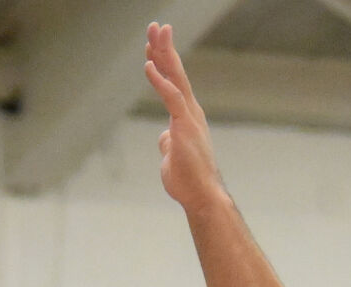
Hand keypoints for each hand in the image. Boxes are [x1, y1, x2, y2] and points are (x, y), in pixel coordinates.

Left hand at [144, 23, 228, 214]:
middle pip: (176, 72)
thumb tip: (164, 138)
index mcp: (187, 116)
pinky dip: (159, 80)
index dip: (162, 63)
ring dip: (163, 53)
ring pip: (175, 77)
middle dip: (164, 47)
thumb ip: (168, 143)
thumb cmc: (189, 181)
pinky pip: (170, 97)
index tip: (151, 46)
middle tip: (156, 25)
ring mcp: (189, 117)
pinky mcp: (184, 126)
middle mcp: (191, 111)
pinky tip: (148, 65)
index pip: (174, 82)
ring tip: (154, 32)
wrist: (202, 197)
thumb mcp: (172, 157)